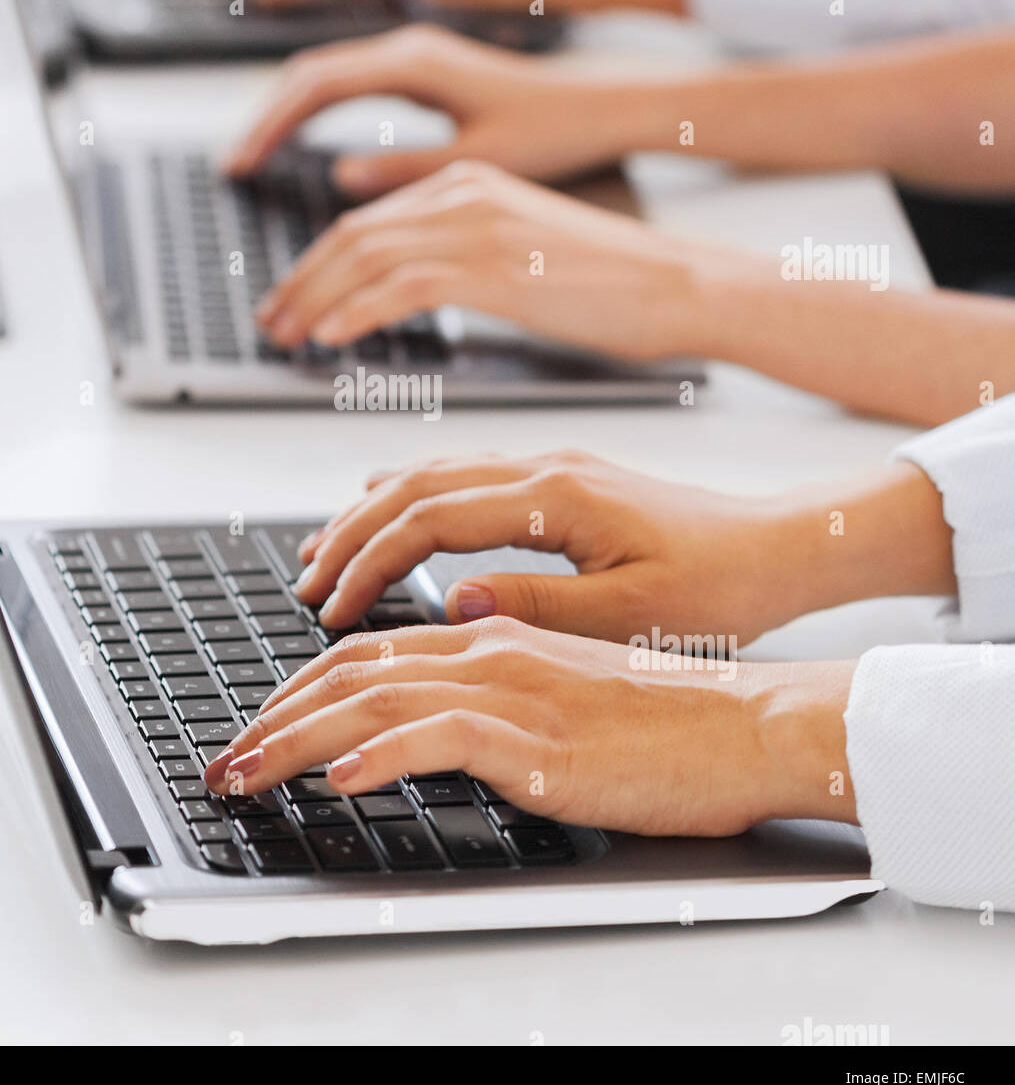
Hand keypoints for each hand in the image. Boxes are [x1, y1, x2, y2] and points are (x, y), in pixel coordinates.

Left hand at [202, 618, 857, 837]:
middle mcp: (490, 650)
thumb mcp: (563, 693)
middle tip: (227, 760)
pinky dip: (381, 754)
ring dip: (295, 739)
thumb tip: (434, 716)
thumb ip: (497, 691)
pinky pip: (440, 738)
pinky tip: (341, 779)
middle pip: (352, 670)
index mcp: (492, 636)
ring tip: (245, 774)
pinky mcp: (540, 739)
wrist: (747, 722)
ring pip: (376, 698)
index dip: (300, 689)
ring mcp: (512, 691)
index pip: (369, 653)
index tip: (260, 727)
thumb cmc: (665, 719)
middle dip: (273, 716)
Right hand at [226, 24, 646, 196]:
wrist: (609, 101)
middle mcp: (409, 49)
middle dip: (264, 121)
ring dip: (285, 112)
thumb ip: (406, 168)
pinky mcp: (427, 70)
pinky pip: (352, 81)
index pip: (314, 85)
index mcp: (415, 63)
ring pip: (326, 73)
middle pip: (308, 74)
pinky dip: (317, 107)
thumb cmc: (558, 129)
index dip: (267, 126)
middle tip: (232, 167)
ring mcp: (416, 54)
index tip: (238, 164)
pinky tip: (308, 136)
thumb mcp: (480, 161)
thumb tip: (341, 176)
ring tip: (255, 155)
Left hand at [255, 159, 722, 357]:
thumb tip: (412, 288)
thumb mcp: (522, 259)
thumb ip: (462, 260)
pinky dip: (358, 312)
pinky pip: (403, 286)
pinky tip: (332, 339)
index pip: (368, 221)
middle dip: (301, 282)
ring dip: (315, 300)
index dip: (317, 265)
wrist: (678, 285)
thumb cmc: (612, 285)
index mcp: (468, 184)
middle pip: (352, 234)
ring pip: (366, 257)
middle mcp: (465, 191)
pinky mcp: (495, 265)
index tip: (292, 301)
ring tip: (286, 336)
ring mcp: (478, 224)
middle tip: (271, 323)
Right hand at [290, 449, 796, 641]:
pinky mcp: (559, 480)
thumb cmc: (721, 587)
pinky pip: (462, 475)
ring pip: (432, 473)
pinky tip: (388, 506)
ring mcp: (550, 467)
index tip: (332, 605)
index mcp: (555, 496)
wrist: (779, 547)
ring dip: (371, 510)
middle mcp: (544, 468)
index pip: (429, 518)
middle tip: (305, 579)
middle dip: (350, 531)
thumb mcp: (630, 616)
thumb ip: (537, 607)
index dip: (369, 560)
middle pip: (414, 485)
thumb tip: (453, 603)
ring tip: (325, 549)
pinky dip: (410, 495)